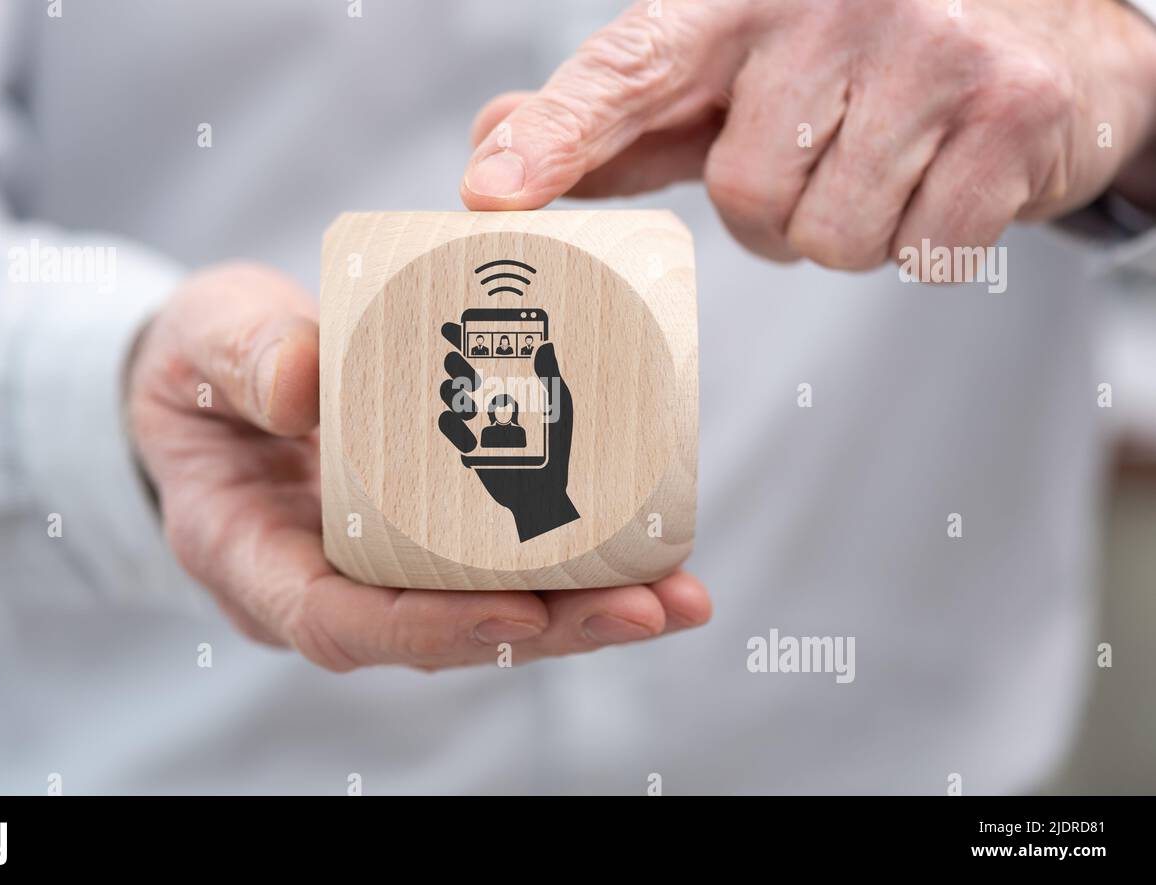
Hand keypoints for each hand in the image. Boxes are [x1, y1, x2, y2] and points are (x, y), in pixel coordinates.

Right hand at [127, 263, 710, 670]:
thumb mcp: (201, 340)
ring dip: (587, 611)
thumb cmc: (198, 367)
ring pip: (486, 615)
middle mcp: (324, 585)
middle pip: (443, 637)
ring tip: (679, 592)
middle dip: (552, 631)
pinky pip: (500, 568)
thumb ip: (240, 353)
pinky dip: (577, 567)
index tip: (520, 608)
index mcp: (253, 557)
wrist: (215, 379)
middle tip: (652, 606)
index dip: (431, 627)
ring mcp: (379, 569)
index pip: (339, 623)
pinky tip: (651, 554)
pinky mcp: (423, 540)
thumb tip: (302, 382)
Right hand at [437, 323, 578, 541]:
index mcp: (507, 380)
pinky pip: (448, 427)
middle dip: (457, 364)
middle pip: (458, 369)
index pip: (482, 351)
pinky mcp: (465, 443)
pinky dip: (454, 428)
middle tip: (468, 371)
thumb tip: (546, 345)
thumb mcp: (558, 408)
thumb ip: (550, 378)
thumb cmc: (555, 445)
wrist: (542, 490)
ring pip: (448, 394)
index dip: (465, 336)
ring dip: (453, 392)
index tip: (456, 325)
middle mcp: (486, 395)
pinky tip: (470, 437)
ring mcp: (472, 418)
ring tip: (469, 401)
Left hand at [461, 0, 1155, 266]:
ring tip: (888, 163)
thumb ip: (620, 116)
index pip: (634, 68)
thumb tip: (495, 141)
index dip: (560, 134)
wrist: (1043, 44)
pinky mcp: (1010, 113)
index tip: (491, 193)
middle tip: (827, 154)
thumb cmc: (860, 68)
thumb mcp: (732, 78)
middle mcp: (835, 4)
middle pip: (742, 194)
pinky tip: (944, 179)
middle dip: (776, 209)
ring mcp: (933, 51)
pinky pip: (920, 253)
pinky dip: (925, 245)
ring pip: (826, 236)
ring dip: (846, 231)